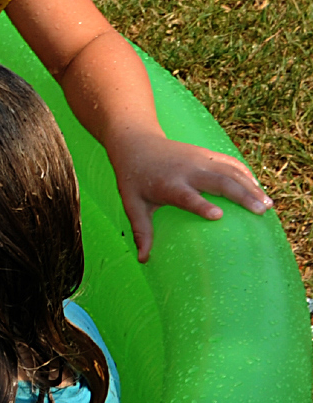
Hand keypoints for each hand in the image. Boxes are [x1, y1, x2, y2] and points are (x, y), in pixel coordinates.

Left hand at [106, 127, 271, 260]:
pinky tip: (259, 188)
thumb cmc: (134, 178)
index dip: (201, 205)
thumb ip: (141, 230)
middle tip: (262, 211)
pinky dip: (246, 173)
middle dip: (241, 195)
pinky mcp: (205, 153)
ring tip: (269, 204)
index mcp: (168, 184)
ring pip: (230, 171)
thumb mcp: (132, 203)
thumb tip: (144, 260)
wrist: (136, 142)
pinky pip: (230, 162)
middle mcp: (186, 170)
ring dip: (251, 186)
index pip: (186, 196)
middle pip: (218, 181)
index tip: (218, 216)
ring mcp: (198, 159)